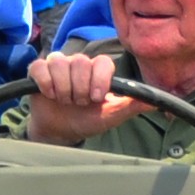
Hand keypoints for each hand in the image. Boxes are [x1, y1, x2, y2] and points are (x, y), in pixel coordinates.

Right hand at [22, 49, 145, 143]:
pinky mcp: (38, 71)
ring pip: (60, 63)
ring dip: (62, 88)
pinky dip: (45, 82)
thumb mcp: (111, 115)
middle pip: (80, 62)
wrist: (61, 132)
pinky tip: (48, 94)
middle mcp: (79, 64)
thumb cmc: (87, 121)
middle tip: (79, 103)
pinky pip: (39, 67)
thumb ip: (131, 106)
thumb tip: (156, 102)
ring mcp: (58, 66)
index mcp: (98, 71)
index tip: (96, 98)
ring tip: (64, 101)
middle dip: (79, 88)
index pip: (102, 62)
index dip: (99, 79)